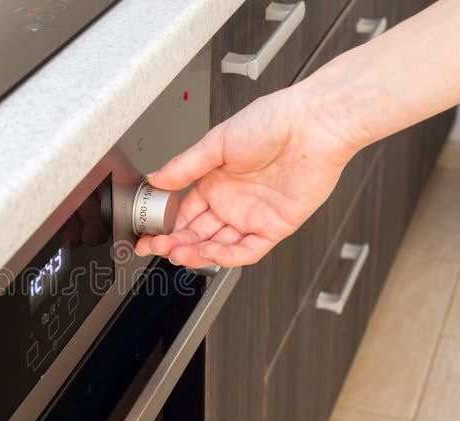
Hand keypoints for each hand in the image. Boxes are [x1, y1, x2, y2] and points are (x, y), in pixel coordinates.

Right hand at [135, 86, 364, 267]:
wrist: (313, 123)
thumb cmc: (272, 121)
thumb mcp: (216, 142)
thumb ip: (184, 166)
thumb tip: (156, 179)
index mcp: (215, 182)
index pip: (184, 214)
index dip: (165, 227)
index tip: (149, 235)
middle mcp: (232, 201)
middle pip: (197, 233)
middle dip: (175, 244)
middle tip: (157, 248)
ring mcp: (252, 216)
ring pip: (219, 246)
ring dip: (197, 253)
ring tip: (178, 253)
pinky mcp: (274, 226)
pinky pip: (248, 250)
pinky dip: (228, 256)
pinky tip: (210, 253)